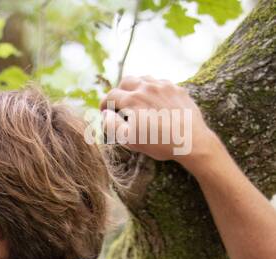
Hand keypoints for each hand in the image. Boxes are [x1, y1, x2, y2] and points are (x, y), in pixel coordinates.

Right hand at [99, 75, 214, 165]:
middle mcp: (147, 87)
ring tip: (135, 100)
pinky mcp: (177, 88)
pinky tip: (154, 101)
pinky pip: (160, 83)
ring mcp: (164, 86)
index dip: (104, 103)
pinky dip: (152, 89)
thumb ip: (112, 125)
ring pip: (144, 78)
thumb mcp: (129, 140)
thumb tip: (105, 115)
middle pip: (126, 81)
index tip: (103, 111)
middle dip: (119, 91)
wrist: (191, 140)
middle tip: (118, 104)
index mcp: (132, 99)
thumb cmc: (158, 142)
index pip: (112, 95)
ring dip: (135, 87)